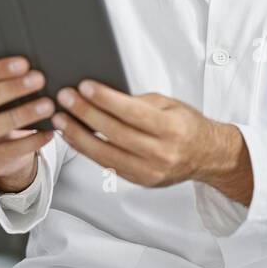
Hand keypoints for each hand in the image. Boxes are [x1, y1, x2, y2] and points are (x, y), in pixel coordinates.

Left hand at [53, 80, 249, 199]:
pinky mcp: (140, 181)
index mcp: (172, 129)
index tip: (84, 86)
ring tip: (60, 119)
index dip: (106, 99)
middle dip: (85, 113)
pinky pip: (108, 165)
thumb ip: (138, 102)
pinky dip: (87, 150)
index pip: (132, 113)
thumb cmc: (186, 125)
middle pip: (115, 133)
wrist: (206, 156)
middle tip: (64, 98)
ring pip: (106, 153)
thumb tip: (103, 95)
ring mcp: (150, 171)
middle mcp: (161, 153)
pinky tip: (73, 137)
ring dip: (78, 135)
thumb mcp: (168, 105)